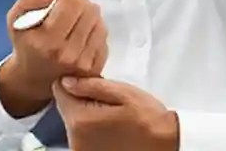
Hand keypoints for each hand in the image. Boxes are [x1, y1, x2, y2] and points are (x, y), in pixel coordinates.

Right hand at [0, 0, 107, 114]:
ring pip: (99, 22)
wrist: (34, 78)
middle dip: (79, 2)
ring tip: (75, 19)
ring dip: (88, 15)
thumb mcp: (15, 19)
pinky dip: (94, 30)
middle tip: (69, 5)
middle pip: (88, 10)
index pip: (71, 3)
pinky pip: (103, 37)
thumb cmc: (25, 45)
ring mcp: (84, 63)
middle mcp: (68, 54)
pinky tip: (82, 32)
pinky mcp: (96, 68)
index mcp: (47, 42)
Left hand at [53, 76, 178, 150]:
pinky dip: (91, 130)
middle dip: (81, 99)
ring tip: (111, 116)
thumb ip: (90, 85)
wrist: (166, 143)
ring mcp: (81, 150)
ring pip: (73, 121)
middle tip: (107, 100)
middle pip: (66, 107)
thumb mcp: (122, 93)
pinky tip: (110, 128)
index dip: (74, 82)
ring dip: (86, 115)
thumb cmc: (147, 117)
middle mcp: (75, 138)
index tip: (92, 83)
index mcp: (80, 119)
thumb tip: (66, 81)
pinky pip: (81, 136)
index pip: (59, 90)